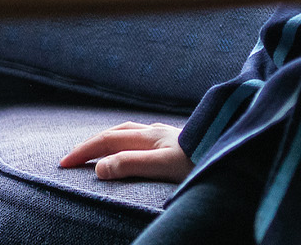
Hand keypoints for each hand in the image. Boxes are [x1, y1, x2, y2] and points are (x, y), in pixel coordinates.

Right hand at [59, 121, 192, 181]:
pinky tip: (134, 149)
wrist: (236, 151)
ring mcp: (168, 136)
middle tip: (71, 159)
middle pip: (115, 133)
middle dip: (91, 145)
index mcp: (150, 136)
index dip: (84, 152)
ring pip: (130, 134)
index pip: (107, 141)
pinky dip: (128, 143)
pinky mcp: (178, 143)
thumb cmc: (202, 160)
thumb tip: (99, 169)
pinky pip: (144, 138)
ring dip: (109, 141)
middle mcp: (156, 132)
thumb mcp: (164, 166)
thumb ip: (131, 165)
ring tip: (96, 150)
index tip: (64, 164)